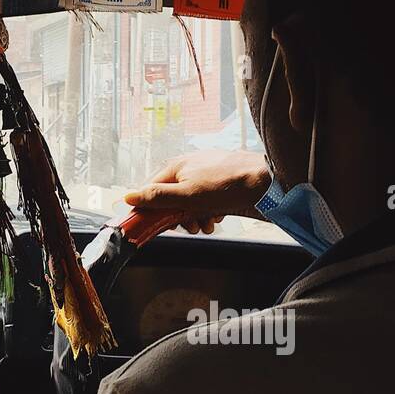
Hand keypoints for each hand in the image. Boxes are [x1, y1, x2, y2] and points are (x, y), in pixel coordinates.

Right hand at [122, 150, 271, 233]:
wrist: (266, 181)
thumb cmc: (227, 185)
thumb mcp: (187, 195)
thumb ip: (157, 197)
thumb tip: (128, 197)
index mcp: (175, 168)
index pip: (150, 191)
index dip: (150, 210)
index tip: (154, 225)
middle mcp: (188, 170)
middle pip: (170, 199)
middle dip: (177, 217)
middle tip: (189, 225)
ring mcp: (204, 176)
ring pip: (189, 203)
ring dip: (195, 218)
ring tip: (207, 223)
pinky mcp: (220, 185)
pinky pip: (206, 202)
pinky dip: (209, 212)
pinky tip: (217, 217)